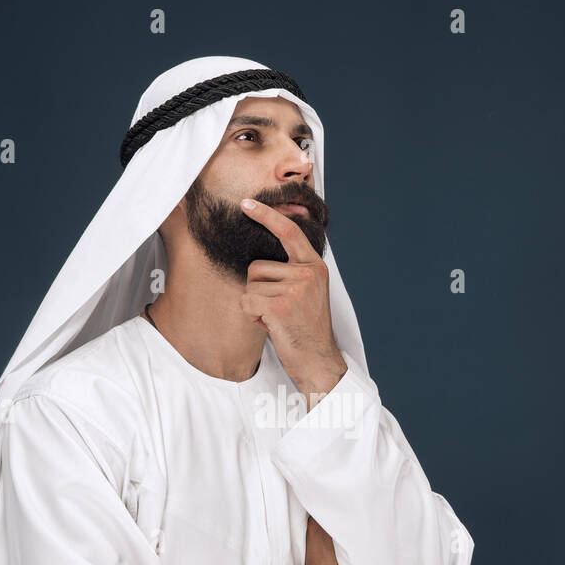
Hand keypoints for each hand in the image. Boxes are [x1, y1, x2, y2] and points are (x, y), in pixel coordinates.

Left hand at [238, 198, 346, 399]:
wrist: (318, 361)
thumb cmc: (306, 330)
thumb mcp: (306, 294)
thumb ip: (291, 273)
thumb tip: (260, 262)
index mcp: (314, 266)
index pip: (289, 232)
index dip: (267, 215)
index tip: (247, 203)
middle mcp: (308, 273)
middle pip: (257, 267)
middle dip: (258, 290)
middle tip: (279, 311)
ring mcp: (295, 288)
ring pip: (250, 286)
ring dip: (256, 306)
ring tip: (278, 319)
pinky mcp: (280, 305)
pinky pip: (247, 302)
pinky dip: (253, 318)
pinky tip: (272, 326)